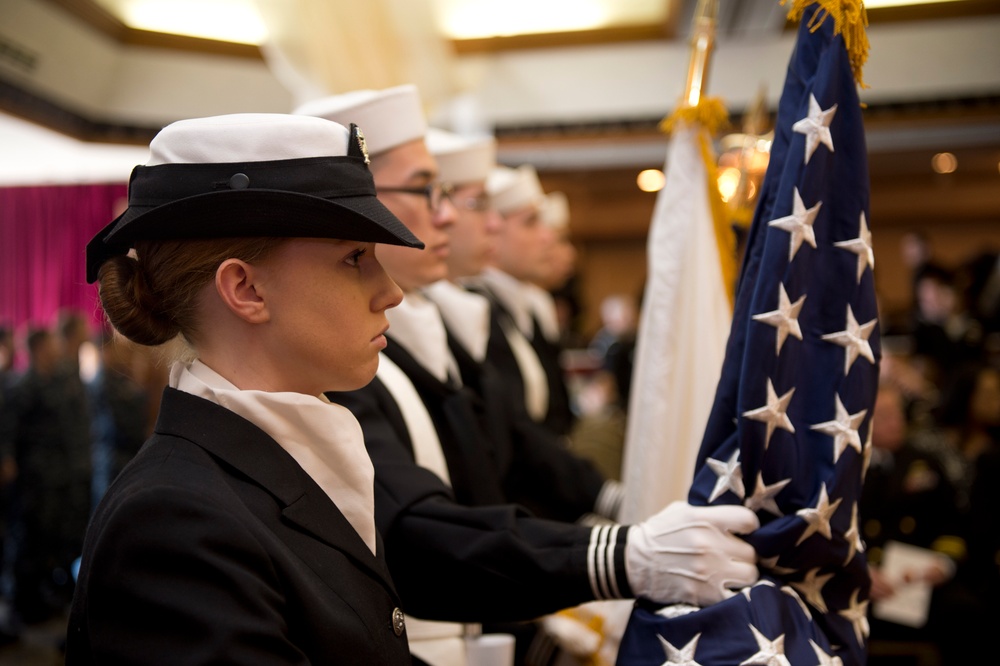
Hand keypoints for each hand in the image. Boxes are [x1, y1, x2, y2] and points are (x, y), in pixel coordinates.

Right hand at [625, 502, 759, 606]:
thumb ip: (709, 514)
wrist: (633, 562)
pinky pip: (736, 595)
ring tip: (731, 574)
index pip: (749, 521)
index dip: (750, 527)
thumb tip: (734, 517)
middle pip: (752, 552)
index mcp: (705, 519)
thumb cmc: (658, 533)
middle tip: (734, 557)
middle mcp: (710, 544)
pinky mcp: (704, 593)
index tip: (745, 532)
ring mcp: (709, 570)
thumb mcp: (681, 511)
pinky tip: (723, 587)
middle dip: (744, 555)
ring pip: (750, 575)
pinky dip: (732, 593)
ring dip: (743, 575)